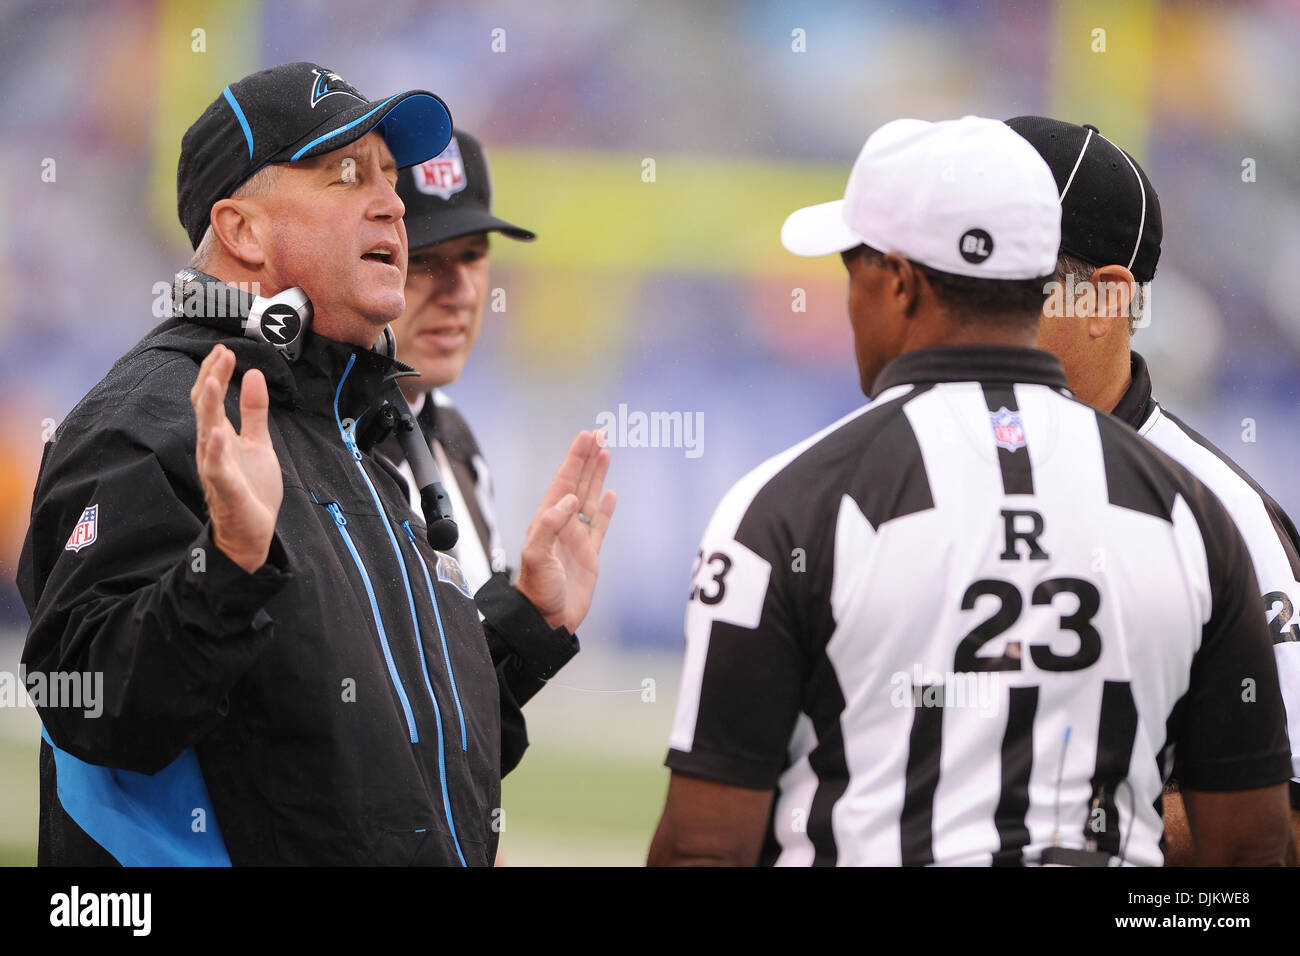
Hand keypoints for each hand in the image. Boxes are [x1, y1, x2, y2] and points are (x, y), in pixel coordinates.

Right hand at [190, 344, 283, 573]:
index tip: (225, 349)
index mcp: (220, 437)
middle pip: (206, 409)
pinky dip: (215, 450)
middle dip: (212, 380)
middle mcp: (212, 449)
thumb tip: (253, 375)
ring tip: (214, 380)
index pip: (212, 399)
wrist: (251, 533)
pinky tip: (217, 432)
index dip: (217, 373)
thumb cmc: (251, 489)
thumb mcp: (259, 443)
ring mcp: (216, 469)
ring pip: (206, 433)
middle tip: (220, 353)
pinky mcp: (225, 490)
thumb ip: (254, 412)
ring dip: (210, 407)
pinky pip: (217, 468)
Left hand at [515, 430, 616, 632]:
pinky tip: (611, 494)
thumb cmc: (537, 589)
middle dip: (587, 459)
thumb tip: (569, 500)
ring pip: (590, 498)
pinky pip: (600, 525)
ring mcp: (577, 538)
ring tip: (606, 453)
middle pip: (578, 483)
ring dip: (597, 476)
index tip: (586, 437)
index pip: (564, 482)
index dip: (575, 459)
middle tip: (598, 434)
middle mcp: (562, 524)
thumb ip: (550, 525)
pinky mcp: (590, 554)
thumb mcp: (536, 555)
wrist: (547, 619)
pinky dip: (607, 509)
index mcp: (547, 520)